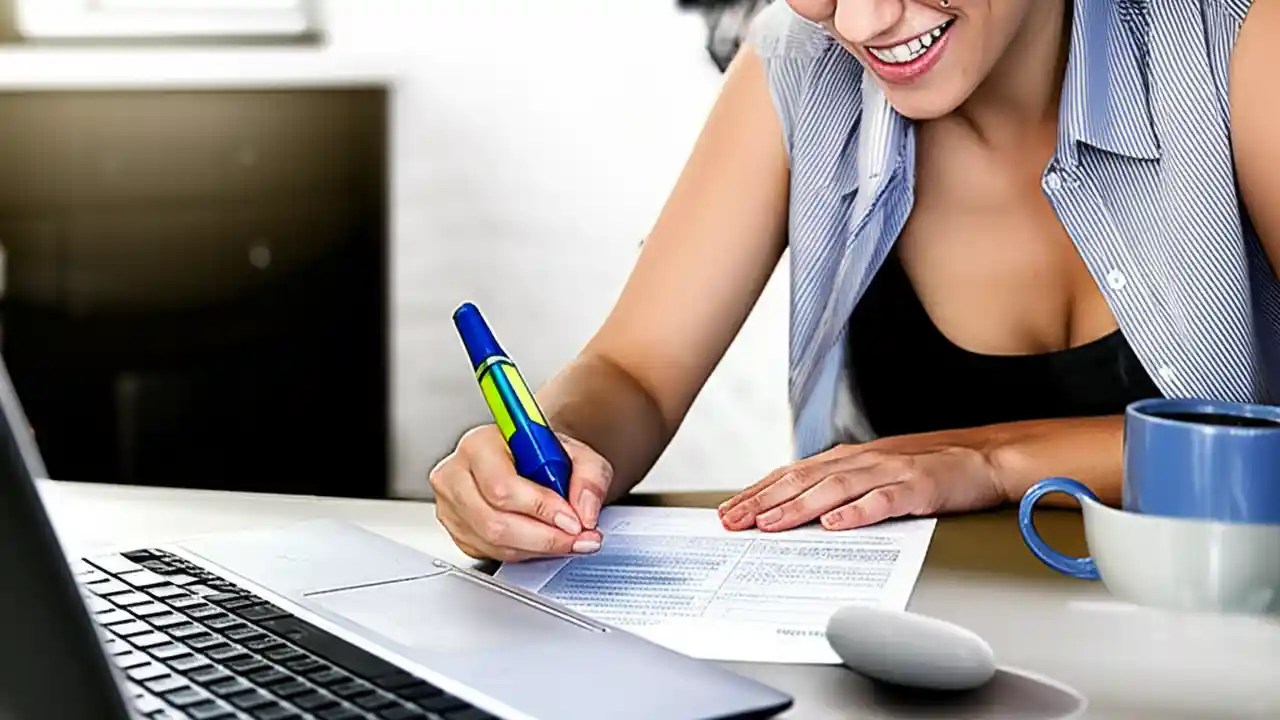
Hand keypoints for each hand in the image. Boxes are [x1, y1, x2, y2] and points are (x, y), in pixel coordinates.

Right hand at [429, 425, 612, 561]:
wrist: (530, 459)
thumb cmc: (544, 454)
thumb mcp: (579, 454)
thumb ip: (590, 477)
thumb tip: (584, 511)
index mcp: (480, 444)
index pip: (502, 485)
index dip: (540, 509)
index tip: (573, 521)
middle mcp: (457, 473)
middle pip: (494, 522)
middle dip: (544, 537)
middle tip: (578, 538)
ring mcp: (451, 505)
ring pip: (494, 543)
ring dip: (538, 548)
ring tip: (567, 540)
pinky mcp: (456, 530)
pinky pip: (490, 553)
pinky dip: (524, 553)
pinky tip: (542, 540)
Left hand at [716, 437, 1007, 531]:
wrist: (983, 457)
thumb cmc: (927, 469)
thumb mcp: (874, 473)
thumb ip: (838, 486)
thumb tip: (794, 508)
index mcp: (848, 459)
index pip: (792, 474)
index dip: (758, 492)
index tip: (728, 510)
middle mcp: (862, 461)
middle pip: (802, 480)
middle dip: (763, 501)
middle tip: (733, 521)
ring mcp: (888, 472)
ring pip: (833, 489)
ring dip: (797, 507)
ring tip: (770, 524)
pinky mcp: (916, 488)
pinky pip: (882, 501)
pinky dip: (856, 512)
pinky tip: (834, 525)